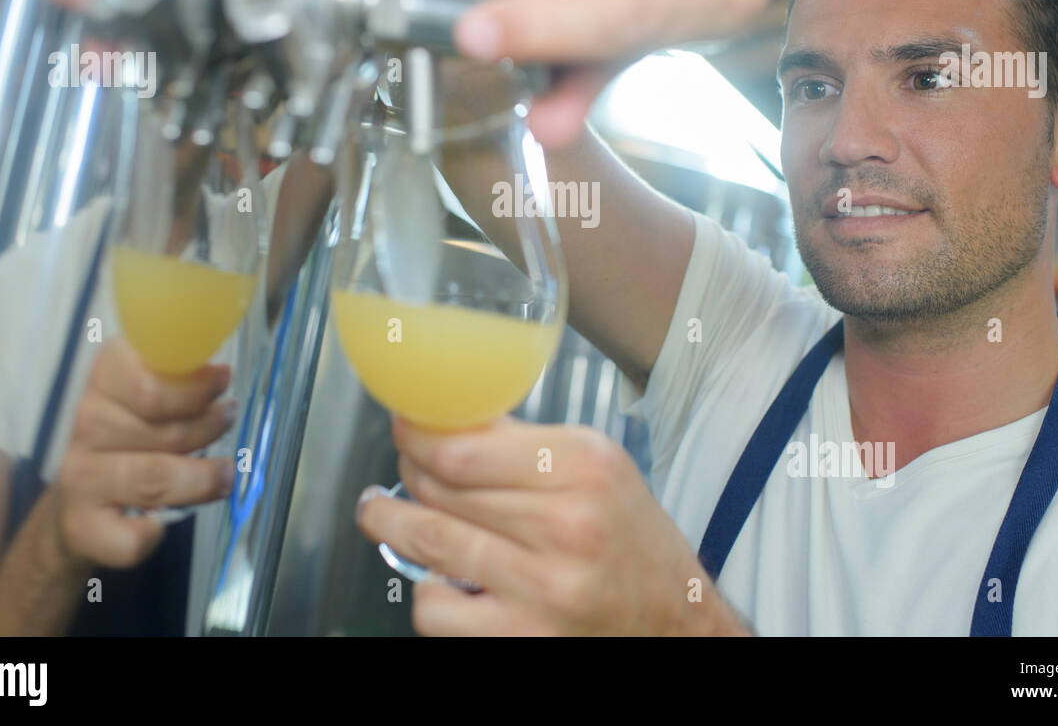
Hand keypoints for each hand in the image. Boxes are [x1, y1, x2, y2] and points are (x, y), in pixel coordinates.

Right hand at [52, 337, 235, 568]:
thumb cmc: (126, 435)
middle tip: (228, 422)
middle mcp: (84, 426)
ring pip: (155, 479)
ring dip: (201, 480)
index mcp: (102, 382)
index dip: (192, 386)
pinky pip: (129, 537)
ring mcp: (80, 478)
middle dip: (208, 427)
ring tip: (225, 474)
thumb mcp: (140, 388)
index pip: (145, 381)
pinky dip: (151, 535)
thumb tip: (218, 366)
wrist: (75, 503)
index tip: (222, 380)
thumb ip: (171, 373)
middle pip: (163, 431)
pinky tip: (159, 523)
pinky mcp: (82, 527)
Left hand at [356, 415, 749, 634]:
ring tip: (379, 513)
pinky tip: (436, 578)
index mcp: (584, 467)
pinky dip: (426, 591)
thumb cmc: (634, 544)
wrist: (677, 624)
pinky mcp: (524, 638)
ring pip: (429, 543)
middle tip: (399, 470)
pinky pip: (437, 609)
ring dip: (390, 524)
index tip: (403, 427)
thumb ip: (527, 444)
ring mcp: (543, 587)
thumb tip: (449, 418)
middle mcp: (566, 524)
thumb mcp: (601, 470)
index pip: (464, 446)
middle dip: (406, 474)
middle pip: (441, 488)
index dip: (415, 434)